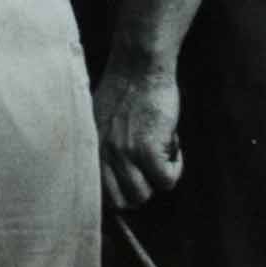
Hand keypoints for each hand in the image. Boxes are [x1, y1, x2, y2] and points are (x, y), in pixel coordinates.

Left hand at [95, 58, 183, 210]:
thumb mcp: (100, 120)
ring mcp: (123, 153)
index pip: (98, 196)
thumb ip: (102, 147)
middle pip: (123, 201)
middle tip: (152, 167)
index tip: (134, 186)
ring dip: (158, 178)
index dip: (120, 195)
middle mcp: (102, 155)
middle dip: (142, 189)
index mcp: (89, 150)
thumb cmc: (124, 88)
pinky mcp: (147, 149)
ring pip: (145, 194)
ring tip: (161, 151)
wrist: (139, 64)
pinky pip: (166, 180)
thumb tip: (113, 179)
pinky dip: (175, 167)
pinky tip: (173, 144)